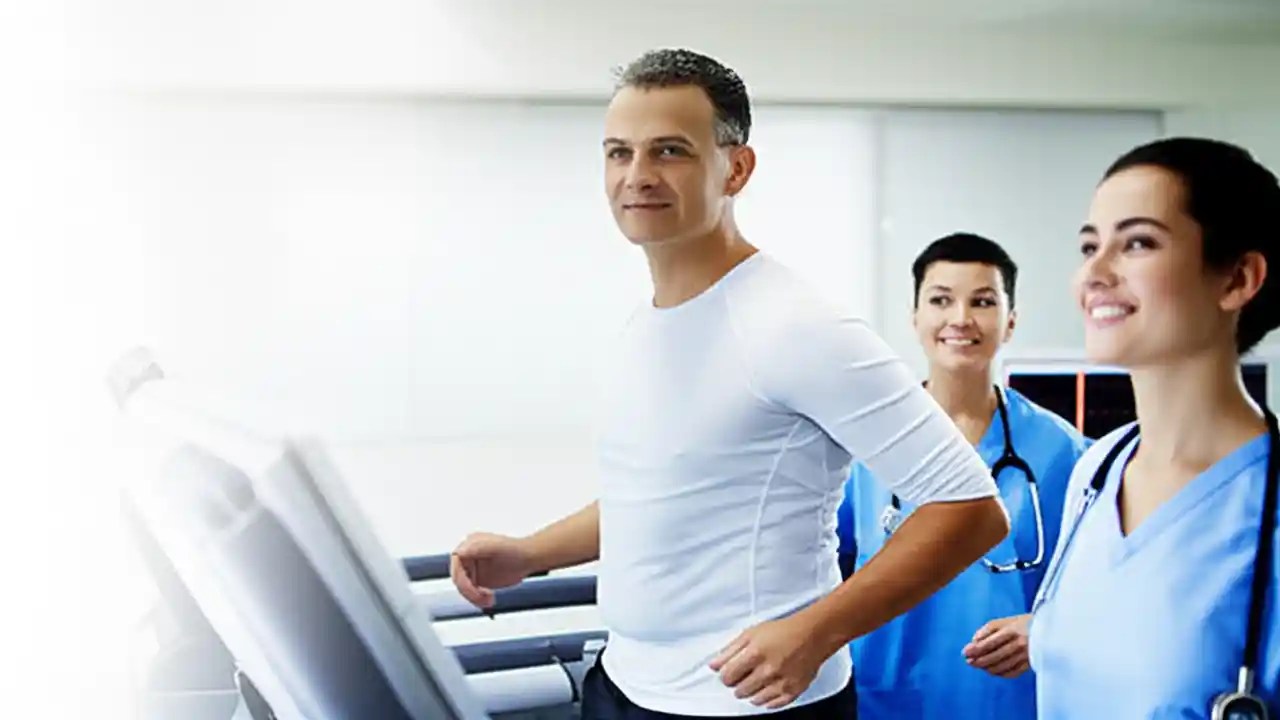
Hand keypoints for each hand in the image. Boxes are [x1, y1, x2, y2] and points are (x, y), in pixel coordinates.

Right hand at [449, 532, 534, 608]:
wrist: (529, 559)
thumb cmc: (517, 550)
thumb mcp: (497, 547)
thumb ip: (478, 548)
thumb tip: (460, 551)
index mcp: (469, 545)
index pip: (456, 563)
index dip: (461, 576)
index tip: (471, 588)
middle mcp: (468, 556)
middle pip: (458, 578)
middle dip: (469, 590)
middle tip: (483, 597)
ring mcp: (472, 569)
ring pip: (463, 588)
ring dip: (474, 597)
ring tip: (489, 600)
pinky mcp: (477, 580)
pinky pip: (470, 594)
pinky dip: (477, 599)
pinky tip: (489, 600)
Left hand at [709, 614, 830, 709]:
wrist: (812, 635)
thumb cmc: (782, 631)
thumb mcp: (751, 633)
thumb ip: (730, 650)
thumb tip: (713, 665)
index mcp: (755, 654)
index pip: (728, 676)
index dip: (725, 676)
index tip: (729, 673)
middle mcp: (768, 671)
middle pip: (740, 690)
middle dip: (738, 684)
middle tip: (744, 675)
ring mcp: (781, 683)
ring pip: (754, 699)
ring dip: (751, 692)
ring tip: (757, 679)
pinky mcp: (793, 691)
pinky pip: (773, 705)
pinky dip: (767, 699)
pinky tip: (767, 688)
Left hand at [962, 613, 1031, 677]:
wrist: (1050, 629)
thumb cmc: (1023, 624)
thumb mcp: (1005, 621)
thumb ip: (987, 629)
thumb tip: (973, 641)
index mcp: (1012, 631)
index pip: (989, 643)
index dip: (975, 650)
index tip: (965, 653)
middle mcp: (1019, 644)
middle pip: (994, 657)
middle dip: (978, 661)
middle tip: (969, 662)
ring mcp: (1026, 656)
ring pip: (1002, 666)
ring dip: (987, 668)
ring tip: (978, 665)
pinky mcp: (1030, 664)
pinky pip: (1012, 673)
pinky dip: (1000, 673)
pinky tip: (992, 670)